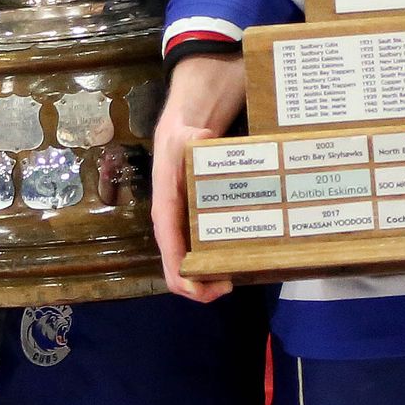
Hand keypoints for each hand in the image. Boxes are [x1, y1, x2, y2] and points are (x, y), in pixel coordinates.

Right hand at [150, 52, 248, 300]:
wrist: (189, 118)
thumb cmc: (183, 130)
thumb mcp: (186, 131)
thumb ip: (192, 136)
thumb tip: (201, 136)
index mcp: (166, 204)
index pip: (169, 247)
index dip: (182, 274)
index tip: (206, 287)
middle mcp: (173, 219)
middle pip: (177, 265)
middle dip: (199, 284)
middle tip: (230, 284)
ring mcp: (185, 221)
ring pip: (190, 261)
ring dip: (208, 276)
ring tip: (236, 276)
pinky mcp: (197, 218)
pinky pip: (202, 248)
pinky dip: (215, 260)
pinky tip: (238, 259)